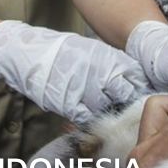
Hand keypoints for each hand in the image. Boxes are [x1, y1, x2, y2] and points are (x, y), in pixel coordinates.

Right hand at [0, 20, 150, 123]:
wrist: (28, 52)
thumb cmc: (61, 51)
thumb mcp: (91, 49)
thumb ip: (111, 63)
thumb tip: (131, 77)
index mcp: (106, 58)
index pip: (134, 75)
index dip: (138, 85)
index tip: (139, 91)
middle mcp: (98, 73)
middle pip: (124, 94)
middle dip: (125, 100)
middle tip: (122, 104)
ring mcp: (83, 90)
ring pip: (105, 108)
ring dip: (105, 110)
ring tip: (101, 109)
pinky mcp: (67, 104)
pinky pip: (85, 117)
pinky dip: (87, 117)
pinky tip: (85, 112)